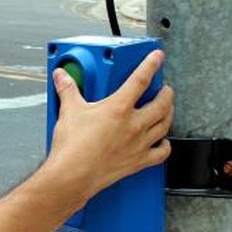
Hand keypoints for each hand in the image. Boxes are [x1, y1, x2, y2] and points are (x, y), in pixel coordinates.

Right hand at [49, 49, 174, 197]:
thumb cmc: (72, 147)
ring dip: (169, 114)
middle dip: (166, 93)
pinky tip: (163, 141)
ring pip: (165, 125)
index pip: (141, 79)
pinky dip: (165, 145)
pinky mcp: (138, 161)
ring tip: (167, 108)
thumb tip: (62, 77)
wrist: (73, 175)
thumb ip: (68, 89)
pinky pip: (161, 153)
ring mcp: (139, 144)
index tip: (157, 57)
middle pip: (162, 103)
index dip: (151, 64)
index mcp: (119, 108)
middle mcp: (134, 125)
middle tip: (164, 88)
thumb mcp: (69, 111)